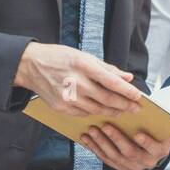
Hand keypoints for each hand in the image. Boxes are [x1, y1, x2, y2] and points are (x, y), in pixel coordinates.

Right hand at [14, 42, 144, 116]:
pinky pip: (84, 113)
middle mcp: (75, 82)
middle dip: (124, 105)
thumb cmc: (59, 58)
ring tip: (123, 111)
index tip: (139, 97)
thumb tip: (128, 77)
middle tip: (136, 108)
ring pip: (97, 109)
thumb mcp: (83, 56)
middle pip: (107, 99)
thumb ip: (107, 68)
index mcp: (82, 65)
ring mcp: (67, 97)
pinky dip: (96, 113)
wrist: (30, 66)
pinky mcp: (61, 107)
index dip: (127, 91)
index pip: (111, 81)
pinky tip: (103, 111)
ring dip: (112, 111)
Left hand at [78, 123, 169, 169]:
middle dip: (116, 139)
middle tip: (106, 126)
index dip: (146, 142)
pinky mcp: (121, 168)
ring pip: (115, 157)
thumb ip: (152, 120)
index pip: (155, 148)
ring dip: (102, 143)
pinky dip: (96, 149)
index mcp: (160, 150)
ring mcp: (134, 167)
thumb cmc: (154, 131)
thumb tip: (136, 104)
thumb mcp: (159, 126)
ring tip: (92, 130)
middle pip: (130, 152)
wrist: (152, 148)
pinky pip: (107, 160)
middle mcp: (148, 161)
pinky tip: (87, 139)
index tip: (137, 134)